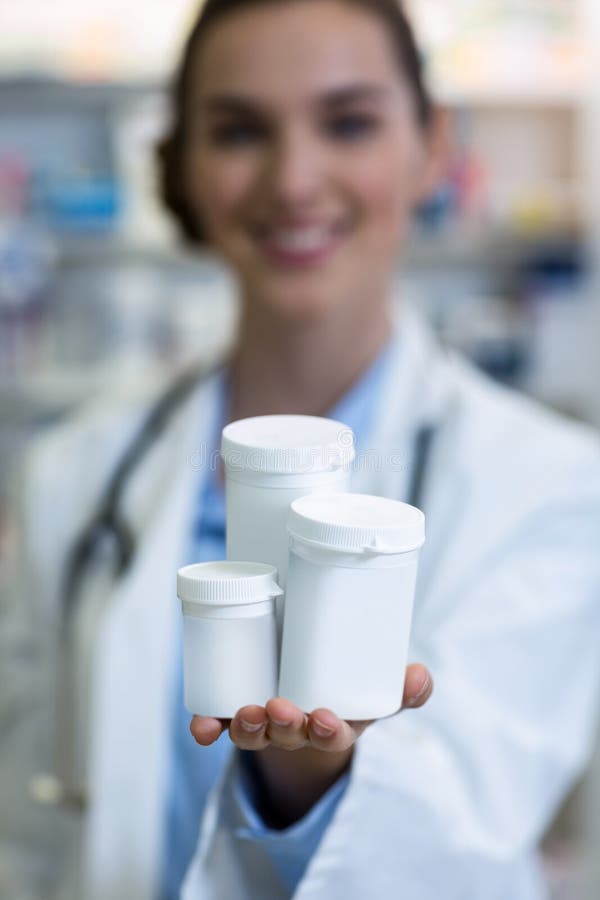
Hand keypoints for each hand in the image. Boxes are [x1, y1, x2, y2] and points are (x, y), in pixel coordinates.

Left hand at [190, 664, 432, 826]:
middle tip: (281, 709)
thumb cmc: (345, 692)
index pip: (332, 736)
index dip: (328, 731)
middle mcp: (294, 731)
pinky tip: (200, 728)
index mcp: (332, 726)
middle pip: (287, 736)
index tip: (324, 717)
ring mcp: (262, 726)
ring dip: (247, 726)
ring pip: (251, 733)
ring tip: (247, 711)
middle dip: (284, 726)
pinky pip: (216, 725)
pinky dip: (206, 728)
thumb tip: (420, 675)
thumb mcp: (380, 693)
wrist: (308, 702)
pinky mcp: (233, 715)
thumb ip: (406, 688)